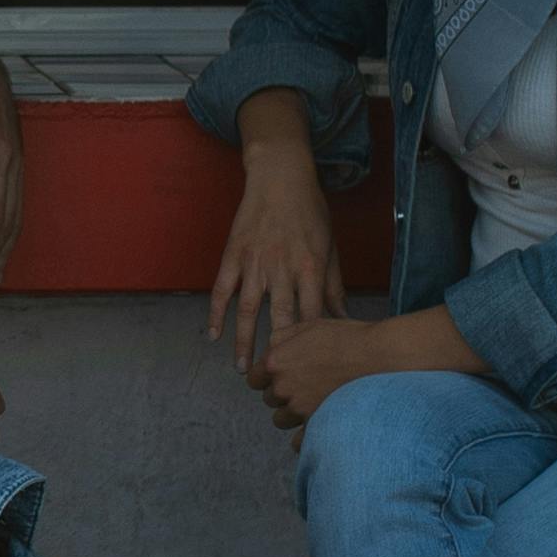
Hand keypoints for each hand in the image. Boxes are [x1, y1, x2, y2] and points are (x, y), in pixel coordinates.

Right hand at [206, 108, 342, 376]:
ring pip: (248, 310)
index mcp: (310, 268)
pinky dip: (215, 313)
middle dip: (277, 352)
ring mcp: (254, 263)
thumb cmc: (311, 213)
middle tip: (274, 380)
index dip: (310, 345)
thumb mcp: (329, 247)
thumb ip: (333, 284)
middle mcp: (282, 269)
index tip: (309, 369)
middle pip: (280, 319)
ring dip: (244, 341)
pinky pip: (222, 289)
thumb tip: (344, 318)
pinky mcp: (233, 255)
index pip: (311, 315)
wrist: (280, 177)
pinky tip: (212, 335)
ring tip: (242, 369)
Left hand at [255, 311, 380, 434]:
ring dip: (292, 413)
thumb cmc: (347, 338)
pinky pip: (298, 441)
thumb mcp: (308, 326)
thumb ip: (281, 337)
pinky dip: (305, 436)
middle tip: (305, 384)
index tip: (280, 376)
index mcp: (275, 363)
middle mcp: (282, 388)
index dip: (266, 377)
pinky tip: (316, 425)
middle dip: (282, 393)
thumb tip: (269, 348)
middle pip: (269, 400)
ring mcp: (300, 410)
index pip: (253, 379)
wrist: (380, 357)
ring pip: (281, 420)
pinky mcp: (317, 425)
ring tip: (314, 401)